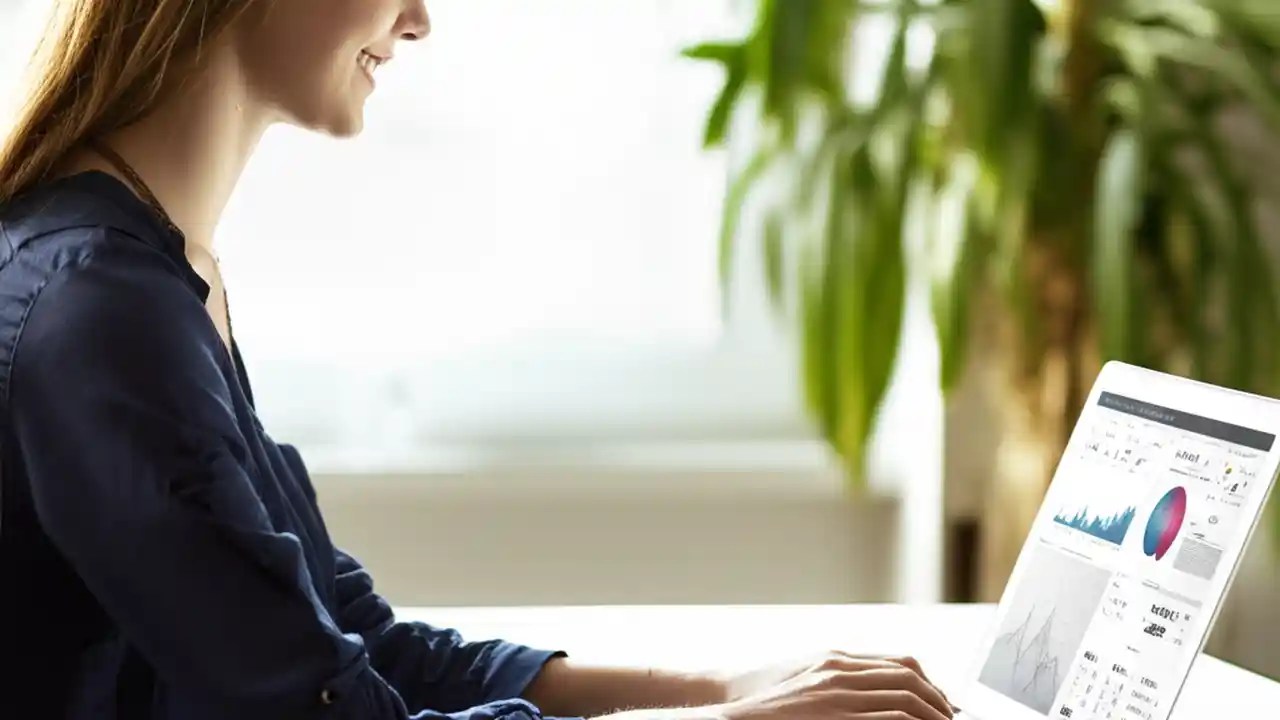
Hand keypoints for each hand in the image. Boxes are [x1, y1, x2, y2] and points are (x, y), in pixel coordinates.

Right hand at [718, 653, 954, 719]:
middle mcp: (840, 671)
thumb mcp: (808, 677)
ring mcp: (836, 693)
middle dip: (939, 703)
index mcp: (838, 660)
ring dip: (931, 716)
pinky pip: (884, 718)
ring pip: (903, 700)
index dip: (931, 685)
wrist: (732, 707)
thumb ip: (841, 676)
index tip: (946, 705)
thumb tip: (879, 689)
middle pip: (909, 680)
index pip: (902, 665)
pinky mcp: (832, 715)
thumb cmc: (767, 697)